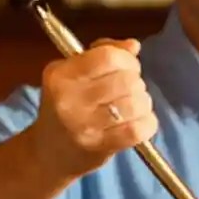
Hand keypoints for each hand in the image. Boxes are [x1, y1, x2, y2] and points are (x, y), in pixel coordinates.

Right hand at [31, 38, 157, 178]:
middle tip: (130, 89)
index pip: (108, 57)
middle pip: (127, 80)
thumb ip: (102, 53)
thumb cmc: (66, 107)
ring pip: (136, 104)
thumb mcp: (72, 73)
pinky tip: (140, 122)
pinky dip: (148, 123)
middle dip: (136, 82)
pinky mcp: (101, 147)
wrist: (50, 152)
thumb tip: (133, 45)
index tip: (128, 67)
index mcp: (61, 75)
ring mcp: (85, 126)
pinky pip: (139, 130)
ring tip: (134, 106)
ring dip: (143, 103)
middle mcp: (70, 99)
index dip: (127, 60)